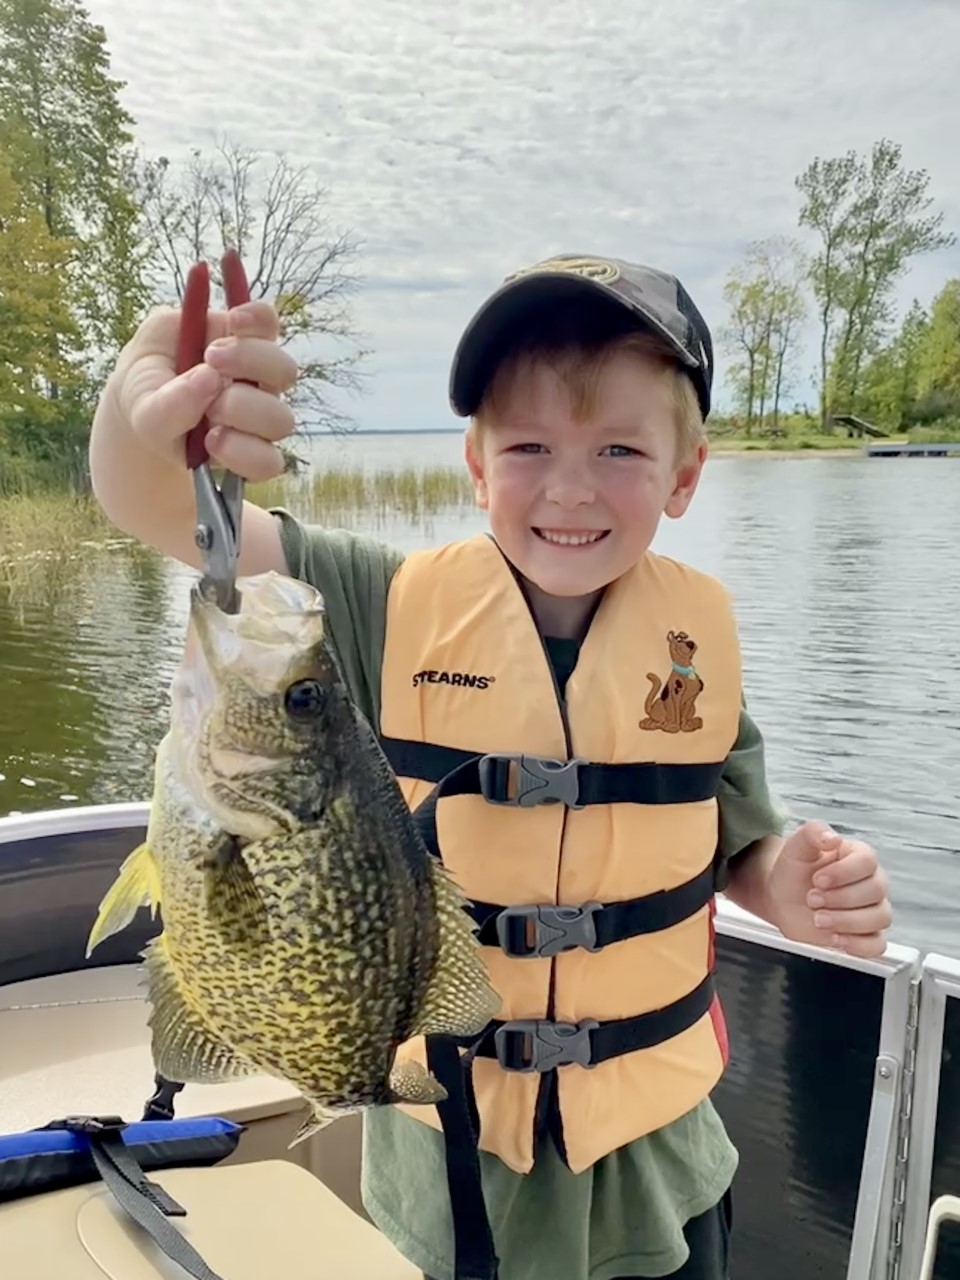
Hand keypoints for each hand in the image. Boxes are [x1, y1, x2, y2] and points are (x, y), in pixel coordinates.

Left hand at [104, 300, 299, 481]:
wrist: (140, 430)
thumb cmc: (146, 387)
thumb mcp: (140, 375)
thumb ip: (170, 382)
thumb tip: (209, 380)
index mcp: (235, 342)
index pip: (266, 321)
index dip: (259, 319)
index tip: (234, 321)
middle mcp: (257, 380)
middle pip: (285, 369)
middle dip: (249, 363)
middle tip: (211, 363)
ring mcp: (260, 420)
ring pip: (280, 419)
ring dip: (242, 414)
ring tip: (206, 418)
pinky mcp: (255, 456)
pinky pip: (269, 462)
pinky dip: (241, 455)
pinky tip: (211, 446)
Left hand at [767, 820, 891, 957]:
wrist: (782, 898)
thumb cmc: (794, 870)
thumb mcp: (796, 846)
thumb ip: (813, 833)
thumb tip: (832, 837)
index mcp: (858, 857)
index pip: (868, 862)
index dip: (844, 872)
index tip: (817, 879)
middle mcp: (871, 882)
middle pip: (875, 891)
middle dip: (840, 898)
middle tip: (812, 899)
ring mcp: (871, 910)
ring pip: (880, 918)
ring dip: (846, 921)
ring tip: (818, 919)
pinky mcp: (866, 935)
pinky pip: (877, 945)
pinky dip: (857, 945)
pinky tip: (834, 939)